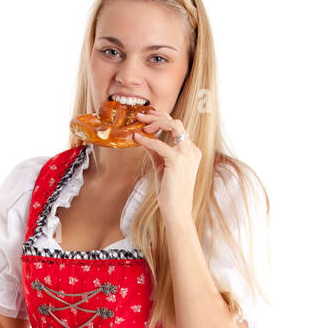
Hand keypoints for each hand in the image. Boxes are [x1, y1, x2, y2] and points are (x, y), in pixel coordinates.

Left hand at [132, 109, 201, 223]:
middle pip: (176, 122)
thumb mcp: (161, 167)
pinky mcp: (178, 160)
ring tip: (140, 126)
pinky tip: (136, 139)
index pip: (177, 127)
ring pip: (172, 125)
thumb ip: (155, 152)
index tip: (147, 119)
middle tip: (140, 116)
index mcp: (190, 151)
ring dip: (154, 122)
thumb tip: (144, 139)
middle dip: (157, 116)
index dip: (161, 119)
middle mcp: (191, 150)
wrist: (177, 211)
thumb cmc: (170, 193)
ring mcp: (187, 154)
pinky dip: (147, 140)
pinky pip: (160, 144)